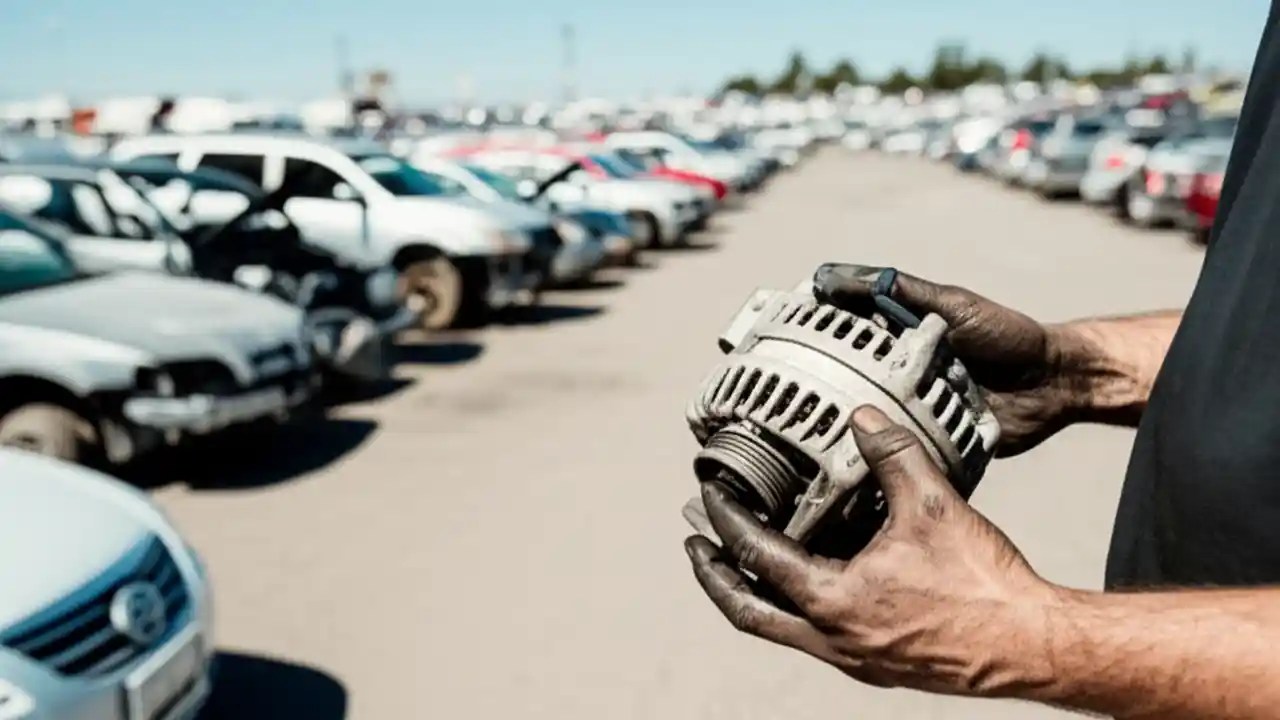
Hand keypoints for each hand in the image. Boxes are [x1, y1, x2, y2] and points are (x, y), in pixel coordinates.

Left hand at [685, 406, 1059, 695]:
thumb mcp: (934, 505)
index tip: (709, 495)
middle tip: (697, 545)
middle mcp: (834, 638)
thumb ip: (893, 453)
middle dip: (716, 575)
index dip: (727, 519)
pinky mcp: (878, 661)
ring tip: (745, 558)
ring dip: (755, 592)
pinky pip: (814, 633)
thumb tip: (864, 418)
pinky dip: (796, 603)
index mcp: (835, 602)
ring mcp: (854, 656)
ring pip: (779, 627)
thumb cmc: (986, 590)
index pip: (757, 555)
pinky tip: (814, 575)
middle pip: (748, 611)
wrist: (1031, 645)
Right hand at [813, 263, 1076, 455]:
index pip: (844, 333)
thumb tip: (838, 275)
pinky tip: (856, 453)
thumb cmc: (1007, 335)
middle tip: (789, 387)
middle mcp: (899, 371)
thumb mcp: (953, 305)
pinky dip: (882, 448)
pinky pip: (898, 445)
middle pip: (848, 376)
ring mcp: (912, 405)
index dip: (812, 333)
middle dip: (822, 382)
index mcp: (898, 336)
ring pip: (868, 414)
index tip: (779, 333)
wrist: (1052, 385)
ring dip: (849, 417)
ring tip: (815, 423)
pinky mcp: (928, 438)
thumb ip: (903, 291)